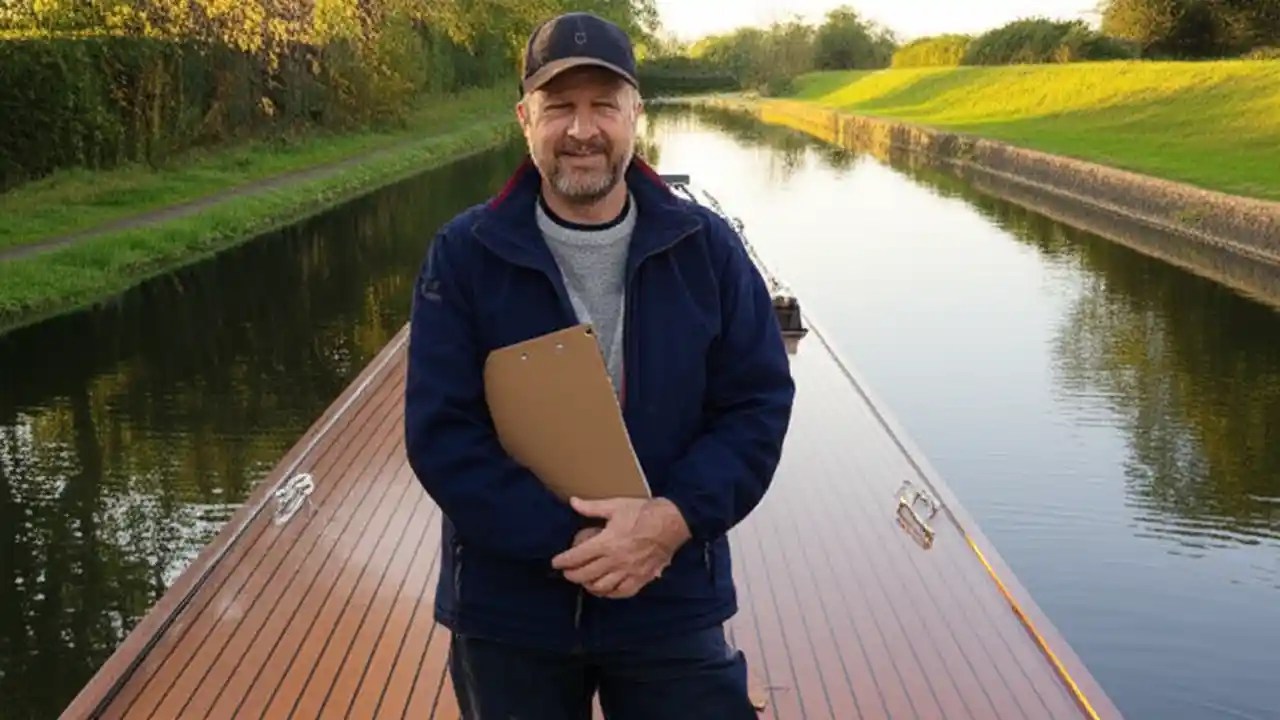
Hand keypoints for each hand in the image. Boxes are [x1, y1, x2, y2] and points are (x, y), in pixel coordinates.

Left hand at [552, 497, 691, 598]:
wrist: (672, 523)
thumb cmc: (644, 512)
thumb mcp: (616, 505)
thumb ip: (592, 507)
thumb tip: (573, 502)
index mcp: (606, 542)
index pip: (577, 557)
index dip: (563, 561)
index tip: (555, 562)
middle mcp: (615, 561)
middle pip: (585, 575)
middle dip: (572, 575)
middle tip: (567, 572)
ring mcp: (628, 572)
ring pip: (601, 587)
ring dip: (588, 585)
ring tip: (584, 580)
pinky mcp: (641, 578)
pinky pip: (621, 592)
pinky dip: (609, 593)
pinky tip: (604, 589)